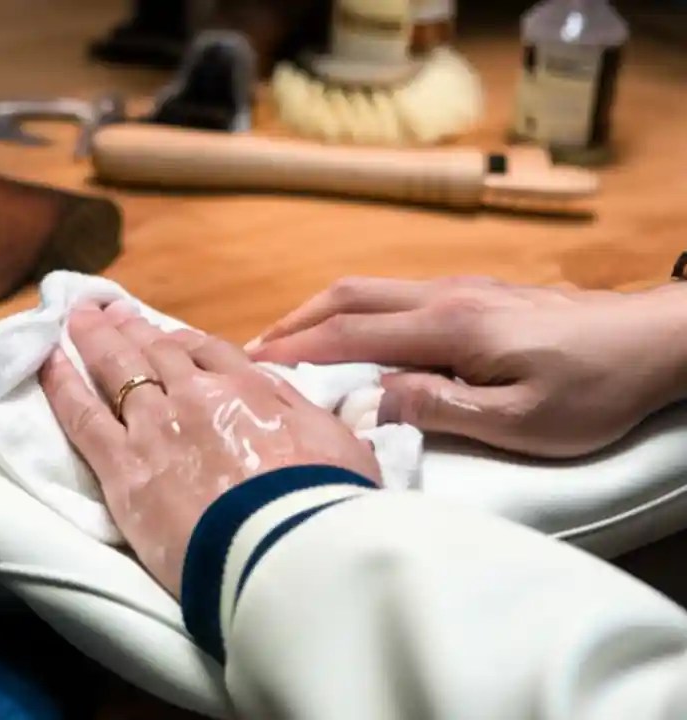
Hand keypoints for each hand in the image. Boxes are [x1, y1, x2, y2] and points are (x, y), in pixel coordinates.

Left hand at [40, 303, 379, 596]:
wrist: (286, 551)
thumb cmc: (324, 503)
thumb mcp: (339, 443)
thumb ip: (302, 409)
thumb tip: (279, 393)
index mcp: (251, 389)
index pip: (209, 351)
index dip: (183, 342)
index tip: (169, 340)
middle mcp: (197, 397)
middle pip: (157, 352)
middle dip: (131, 329)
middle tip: (108, 312)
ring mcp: (155, 429)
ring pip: (116, 371)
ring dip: (95, 340)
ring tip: (76, 319)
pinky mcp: (123, 469)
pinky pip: (81, 415)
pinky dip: (60, 383)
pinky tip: (45, 360)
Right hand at [249, 276, 686, 457]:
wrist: (654, 341)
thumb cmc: (592, 389)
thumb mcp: (520, 421)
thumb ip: (440, 407)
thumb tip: (371, 399)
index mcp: (449, 327)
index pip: (350, 334)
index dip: (296, 351)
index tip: (252, 367)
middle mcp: (444, 296)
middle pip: (347, 296)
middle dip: (293, 322)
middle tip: (252, 351)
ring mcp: (460, 289)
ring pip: (369, 289)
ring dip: (319, 313)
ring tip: (286, 344)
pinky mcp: (475, 294)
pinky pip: (393, 294)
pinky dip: (352, 312)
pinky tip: (350, 336)